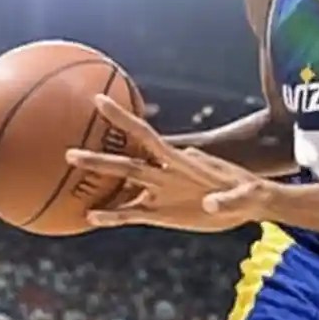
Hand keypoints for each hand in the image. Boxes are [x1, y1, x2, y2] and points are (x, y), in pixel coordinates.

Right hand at [64, 95, 256, 230]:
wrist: (249, 204)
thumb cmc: (248, 192)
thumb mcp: (244, 194)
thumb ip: (228, 198)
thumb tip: (211, 203)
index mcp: (181, 162)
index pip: (147, 137)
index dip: (124, 120)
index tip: (98, 100)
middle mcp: (165, 174)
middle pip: (127, 165)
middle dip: (99, 160)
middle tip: (68, 154)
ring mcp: (161, 194)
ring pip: (124, 188)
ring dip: (101, 185)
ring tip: (70, 180)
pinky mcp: (163, 214)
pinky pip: (132, 215)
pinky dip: (112, 217)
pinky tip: (91, 218)